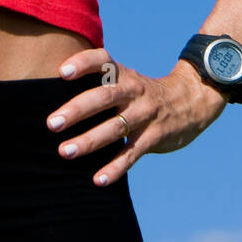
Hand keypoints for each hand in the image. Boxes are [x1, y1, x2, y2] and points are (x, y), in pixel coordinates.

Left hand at [46, 48, 227, 186]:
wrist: (191, 100)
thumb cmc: (141, 93)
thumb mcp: (125, 79)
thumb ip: (98, 84)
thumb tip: (50, 94)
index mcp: (124, 74)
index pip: (103, 61)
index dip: (84, 63)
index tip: (62, 72)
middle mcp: (134, 91)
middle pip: (104, 97)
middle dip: (77, 110)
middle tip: (51, 124)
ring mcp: (145, 114)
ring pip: (115, 128)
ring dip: (89, 141)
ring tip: (65, 152)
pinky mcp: (154, 137)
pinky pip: (132, 154)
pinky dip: (115, 168)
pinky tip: (98, 180)